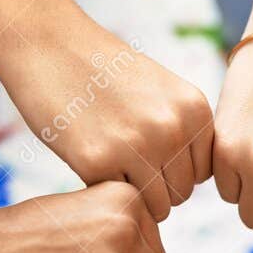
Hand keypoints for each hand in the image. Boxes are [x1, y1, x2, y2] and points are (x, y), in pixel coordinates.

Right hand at [6, 26, 211, 221]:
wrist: (50, 45)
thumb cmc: (104, 71)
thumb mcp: (162, 90)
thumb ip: (183, 130)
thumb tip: (192, 183)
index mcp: (195, 109)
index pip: (202, 172)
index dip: (174, 170)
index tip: (148, 155)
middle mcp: (173, 128)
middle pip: (181, 193)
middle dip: (156, 187)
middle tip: (124, 164)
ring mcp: (138, 145)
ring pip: (157, 207)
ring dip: (134, 196)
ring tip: (110, 167)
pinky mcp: (98, 161)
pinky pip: (117, 201)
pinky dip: (103, 190)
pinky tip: (88, 160)